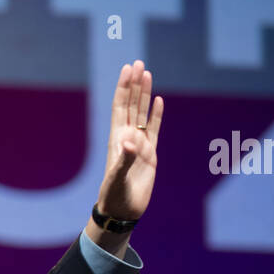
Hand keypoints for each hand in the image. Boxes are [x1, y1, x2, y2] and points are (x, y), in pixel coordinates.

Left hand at [97, 59, 162, 221]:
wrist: (122, 211)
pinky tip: (158, 100)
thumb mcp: (118, 178)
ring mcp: (139, 144)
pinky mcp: (150, 154)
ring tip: (147, 73)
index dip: (123, 87)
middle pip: (131, 104)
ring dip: (144, 94)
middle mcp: (127, 137)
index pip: (120, 106)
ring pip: (142, 113)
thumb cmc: (115, 196)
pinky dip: (156, 114)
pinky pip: (154, 129)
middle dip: (133, 84)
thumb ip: (125, 160)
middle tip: (138, 62)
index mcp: (116, 138)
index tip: (127, 69)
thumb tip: (131, 142)